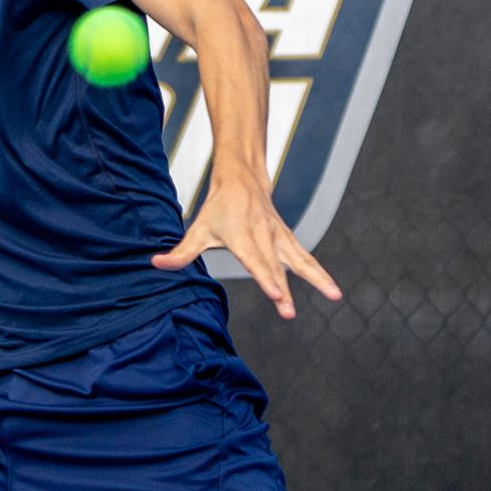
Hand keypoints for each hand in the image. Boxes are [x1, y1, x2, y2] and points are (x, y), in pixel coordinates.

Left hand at [152, 180, 341, 319]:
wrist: (242, 178)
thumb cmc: (219, 207)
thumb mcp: (197, 229)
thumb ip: (180, 252)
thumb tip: (156, 265)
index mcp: (242, 236)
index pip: (254, 260)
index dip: (265, 277)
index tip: (275, 294)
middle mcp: (263, 236)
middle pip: (275, 266)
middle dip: (283, 289)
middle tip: (288, 311)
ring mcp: (279, 237)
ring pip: (300, 259)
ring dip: (317, 278)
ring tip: (335, 295)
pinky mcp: (288, 238)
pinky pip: (305, 257)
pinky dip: (319, 271)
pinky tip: (332, 288)